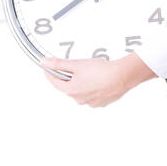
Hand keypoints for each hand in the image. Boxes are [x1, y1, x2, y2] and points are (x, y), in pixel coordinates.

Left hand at [38, 52, 152, 107]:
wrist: (122, 76)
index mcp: (71, 90)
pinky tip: (99, 80)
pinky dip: (93, 88)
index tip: (48, 69)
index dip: (50, 74)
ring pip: (82, 91)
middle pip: (69, 87)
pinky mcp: (101, 103)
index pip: (55, 82)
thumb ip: (58, 63)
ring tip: (92, 73)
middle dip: (70, 77)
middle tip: (76, 67)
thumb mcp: (76, 64)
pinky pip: (93, 95)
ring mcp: (91, 103)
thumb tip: (45, 62)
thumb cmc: (101, 71)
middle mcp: (79, 100)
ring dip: (83, 83)